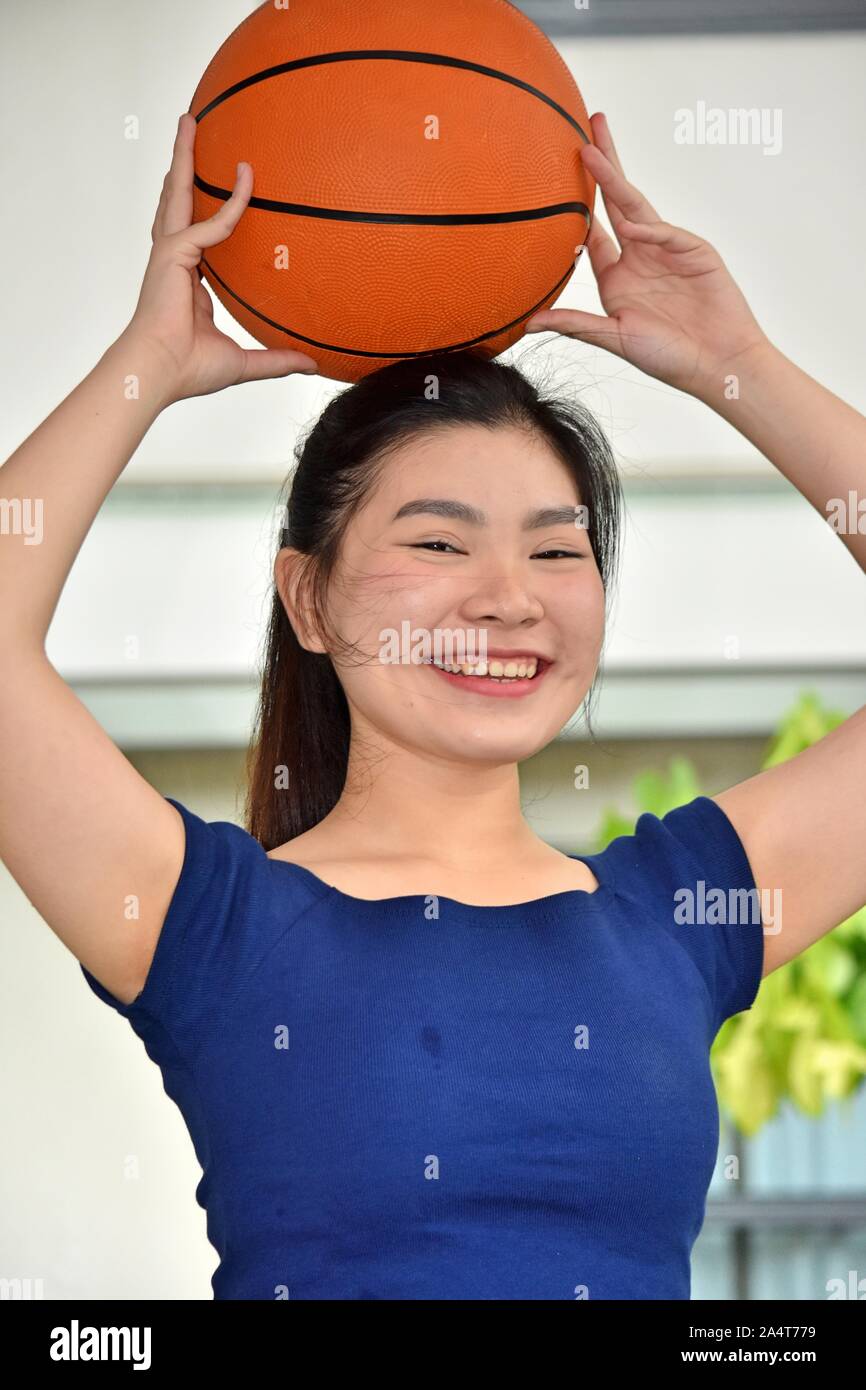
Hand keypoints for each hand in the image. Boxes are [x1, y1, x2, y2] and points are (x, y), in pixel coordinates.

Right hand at [123, 113, 317, 404]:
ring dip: (184, 157)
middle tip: (188, 130)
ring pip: (178, 194)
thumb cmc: (189, 371)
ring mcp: (170, 252)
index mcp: (185, 280)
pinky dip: (232, 202)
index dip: (210, 211)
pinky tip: (247, 178)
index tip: (229, 194)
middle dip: (182, 165)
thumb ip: (277, 358)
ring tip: (188, 123)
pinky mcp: (173, 253)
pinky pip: (210, 222)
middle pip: (176, 201)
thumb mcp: (245, 362)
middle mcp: (173, 259)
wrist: (160, 373)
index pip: (196, 233)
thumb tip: (311, 364)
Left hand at [525, 112, 770, 398]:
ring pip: (636, 206)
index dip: (575, 207)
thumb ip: (575, 325)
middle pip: (615, 202)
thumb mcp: (614, 338)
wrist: (718, 364)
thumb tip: (530, 323)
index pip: (592, 234)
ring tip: (592, 149)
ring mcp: (667, 249)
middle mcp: (640, 256)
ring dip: (614, 178)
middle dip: (602, 165)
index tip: (554, 178)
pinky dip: (648, 228)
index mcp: (617, 277)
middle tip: (585, 129)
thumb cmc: (668, 357)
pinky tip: (630, 226)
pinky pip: (664, 232)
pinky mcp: (694, 250)